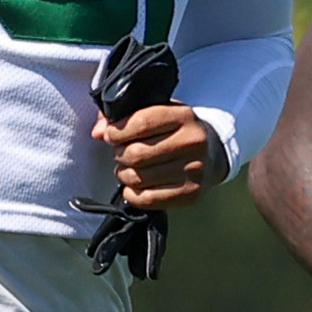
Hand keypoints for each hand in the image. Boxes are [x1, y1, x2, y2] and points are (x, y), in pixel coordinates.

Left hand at [89, 99, 227, 208]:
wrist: (212, 153)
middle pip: (137, 154)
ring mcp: (194, 170)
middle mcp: (193, 142)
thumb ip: (125, 114)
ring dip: (124, 174)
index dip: (117, 131)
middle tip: (121, 154)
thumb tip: (99, 131)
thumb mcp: (157, 112)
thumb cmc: (175, 131)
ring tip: (128, 169)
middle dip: (120, 155)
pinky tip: (133, 186)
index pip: (141, 122)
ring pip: (139, 178)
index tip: (111, 135)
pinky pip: (147, 199)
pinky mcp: (191, 194)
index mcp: (184, 116)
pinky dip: (131, 194)